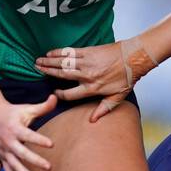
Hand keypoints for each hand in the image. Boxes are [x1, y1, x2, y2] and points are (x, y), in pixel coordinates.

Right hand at [0, 95, 55, 170]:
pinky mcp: (2, 157)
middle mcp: (8, 141)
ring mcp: (4, 151)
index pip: (29, 135)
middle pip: (22, 154)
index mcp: (15, 129)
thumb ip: (43, 106)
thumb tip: (56, 97)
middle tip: (49, 167)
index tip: (52, 144)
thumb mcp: (27, 108)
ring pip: (14, 166)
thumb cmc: (14, 113)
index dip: (40, 139)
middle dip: (35, 161)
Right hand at [35, 37, 154, 120]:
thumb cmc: (128, 77)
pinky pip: (70, 52)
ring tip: (38, 61)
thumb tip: (92, 120)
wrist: (134, 57)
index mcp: (93, 88)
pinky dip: (59, 52)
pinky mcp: (88, 51)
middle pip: (62, 75)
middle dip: (48, 72)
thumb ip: (104, 108)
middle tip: (36, 70)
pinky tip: (50, 53)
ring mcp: (87, 62)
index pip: (71, 94)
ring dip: (49, 62)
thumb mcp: (118, 97)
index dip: (60, 94)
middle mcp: (87, 75)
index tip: (53, 93)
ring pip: (63, 62)